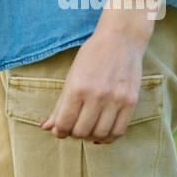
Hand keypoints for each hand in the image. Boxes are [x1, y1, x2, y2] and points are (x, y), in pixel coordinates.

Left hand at [40, 0, 157, 143]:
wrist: (121, 39)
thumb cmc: (92, 56)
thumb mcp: (71, 78)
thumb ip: (59, 106)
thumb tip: (46, 127)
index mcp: (77, 88)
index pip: (64, 123)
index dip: (59, 131)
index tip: (60, 130)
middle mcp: (97, 96)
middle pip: (81, 132)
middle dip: (74, 134)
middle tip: (74, 129)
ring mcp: (116, 99)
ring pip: (100, 134)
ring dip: (91, 138)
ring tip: (88, 130)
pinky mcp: (131, 102)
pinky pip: (119, 131)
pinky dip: (108, 137)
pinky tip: (101, 133)